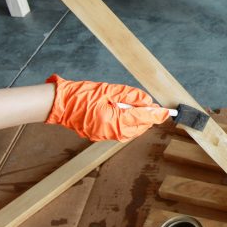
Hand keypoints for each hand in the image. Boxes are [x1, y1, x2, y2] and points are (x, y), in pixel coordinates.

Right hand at [44, 74, 170, 141]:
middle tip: (152, 106)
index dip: (156, 115)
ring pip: (131, 131)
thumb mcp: (109, 90)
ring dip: (138, 121)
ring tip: (139, 108)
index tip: (167, 112)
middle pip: (139, 127)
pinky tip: (126, 113)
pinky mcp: (100, 135)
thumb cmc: (81, 94)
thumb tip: (147, 101)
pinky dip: (127, 123)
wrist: (60, 104)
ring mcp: (105, 136)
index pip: (142, 118)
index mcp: (113, 120)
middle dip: (147, 117)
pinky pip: (121, 131)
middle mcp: (111, 132)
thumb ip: (130, 96)